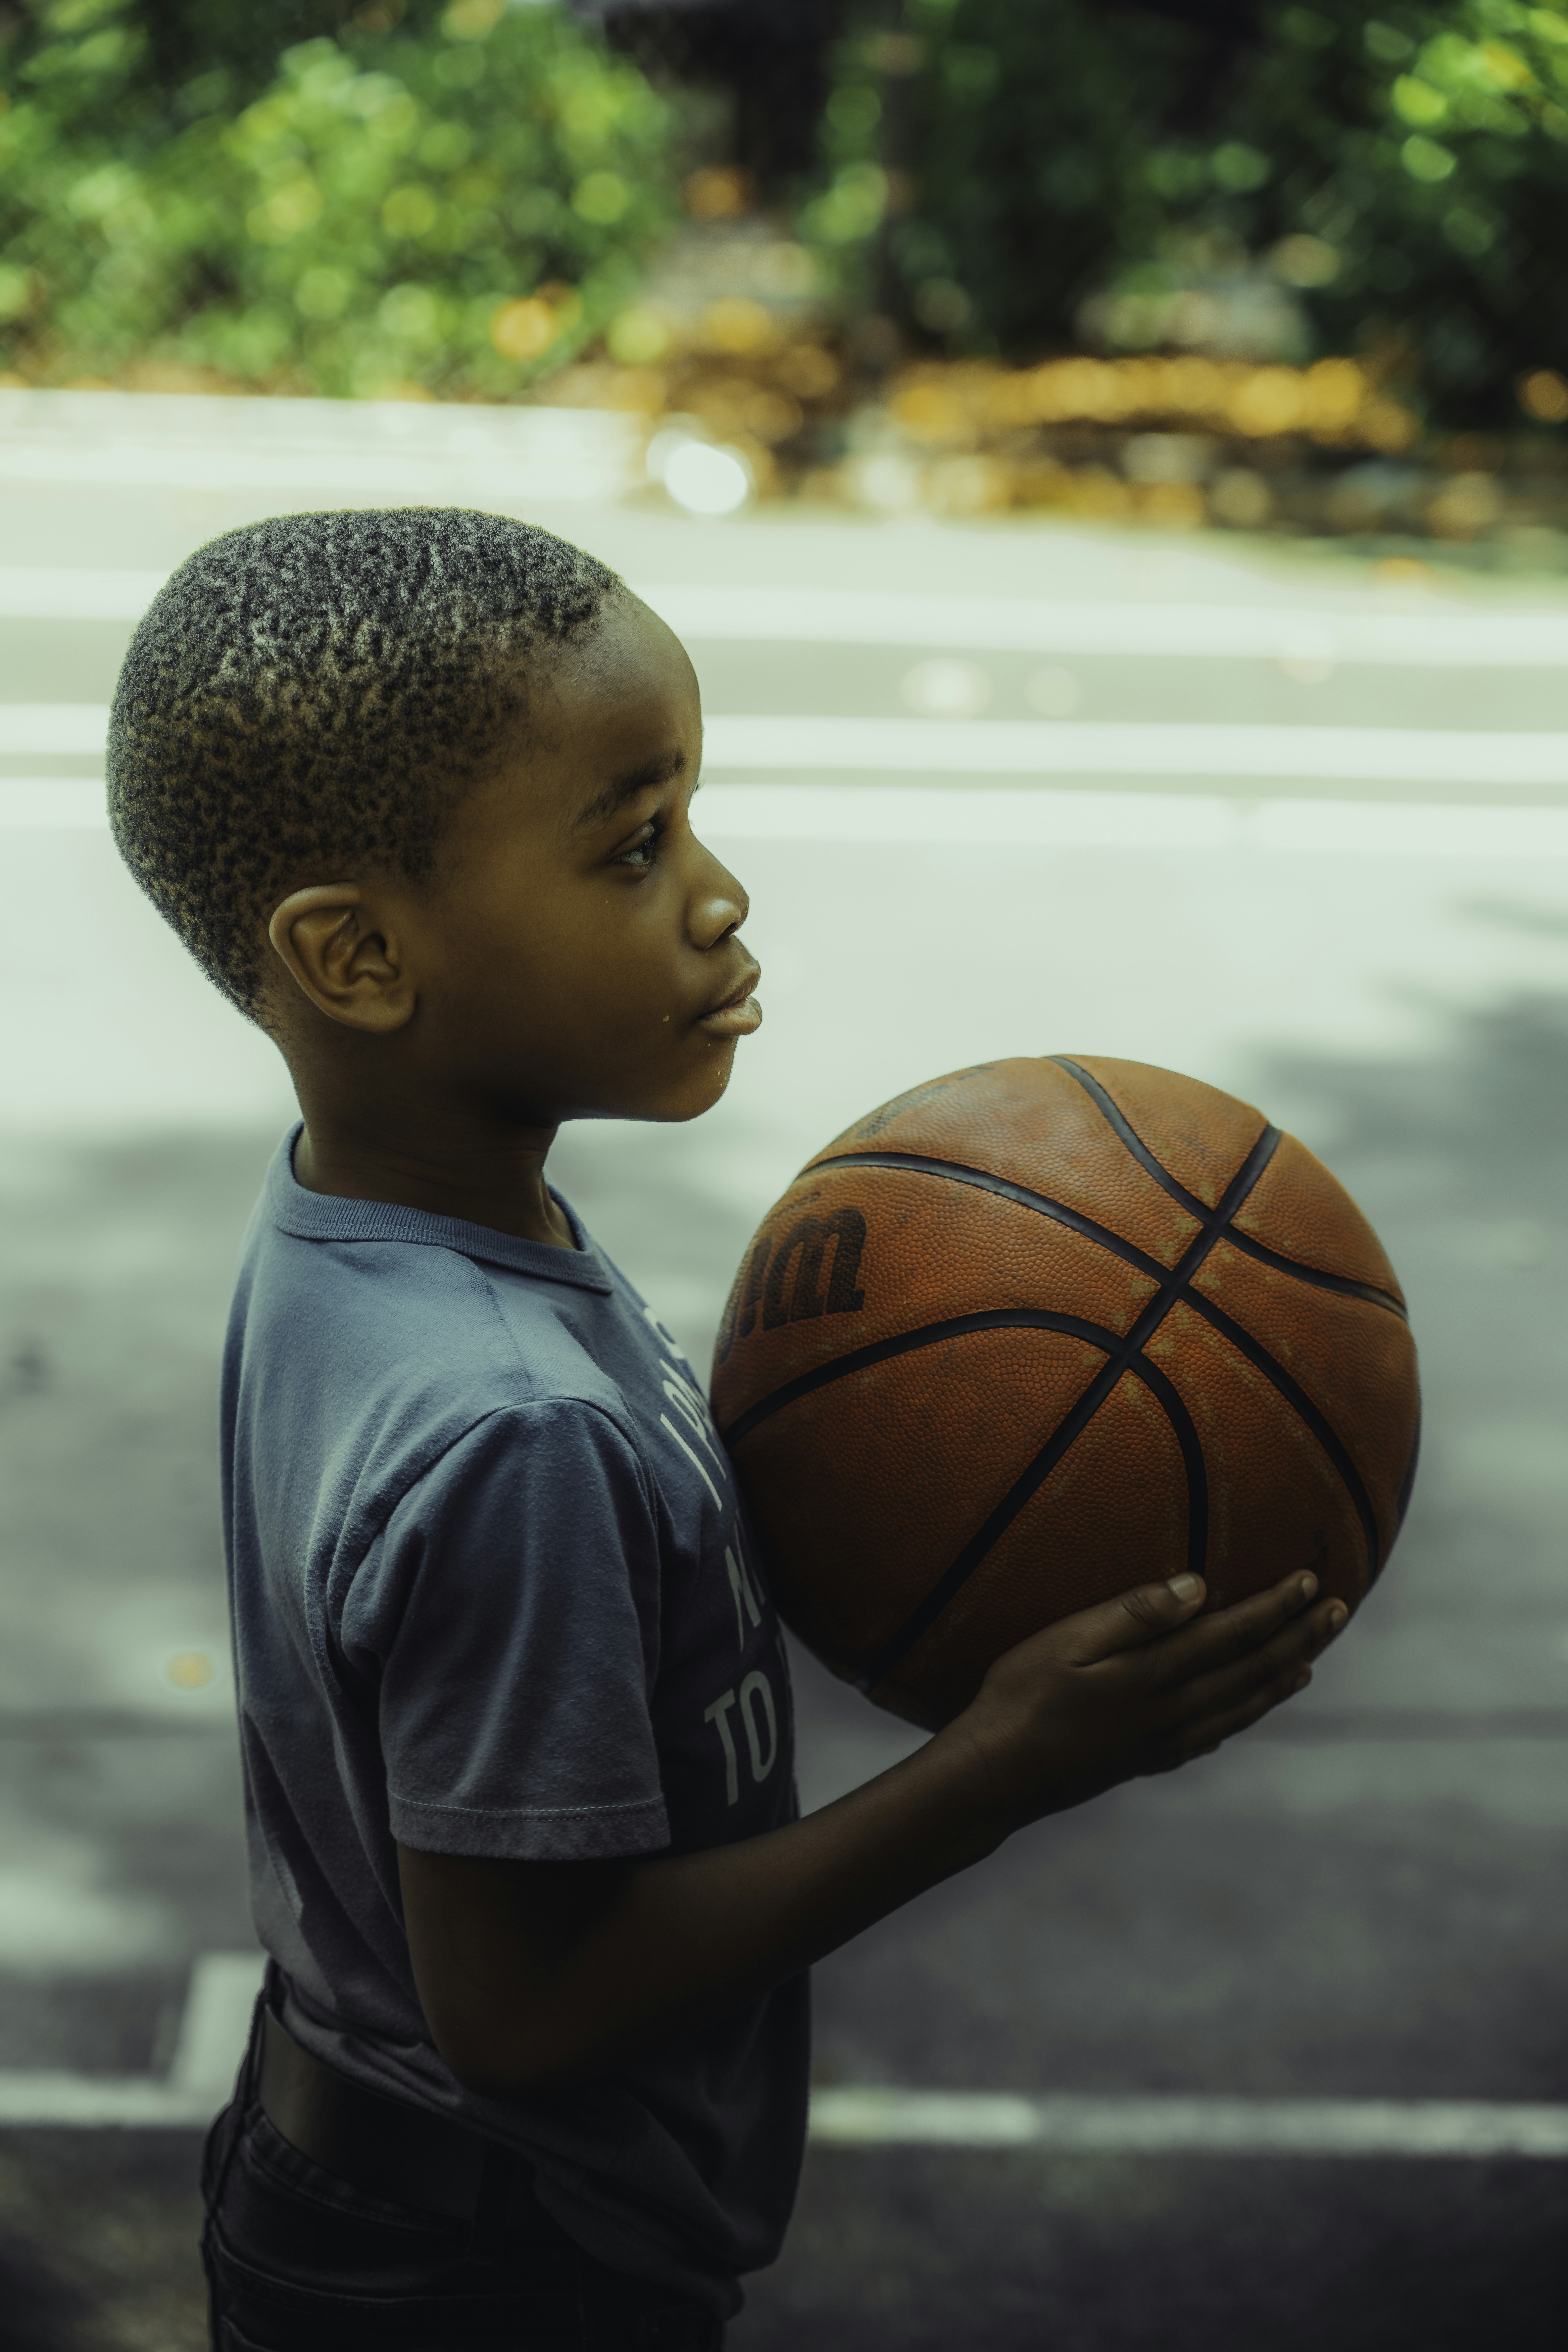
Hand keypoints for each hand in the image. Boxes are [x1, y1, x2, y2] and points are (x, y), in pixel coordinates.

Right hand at [945, 1570, 1344, 1835]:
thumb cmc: (1019, 1696)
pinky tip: (1248, 1708)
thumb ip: (1133, 1614)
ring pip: (1241, 1705)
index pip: (1233, 1633)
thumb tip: (1198, 1586)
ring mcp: (1163, 1742)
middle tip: (1337, 1610)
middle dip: (1299, 1637)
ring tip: (1311, 1659)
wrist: (996, 1778)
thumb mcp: (1065, 1642)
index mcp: (1154, 1676)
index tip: (1311, 1580)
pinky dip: (1245, 1714)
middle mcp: (1172, 1712)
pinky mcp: (1148, 1760)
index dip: (1277, 1606)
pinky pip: (1216, 1733)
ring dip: (1282, 1677)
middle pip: (1252, 1669)